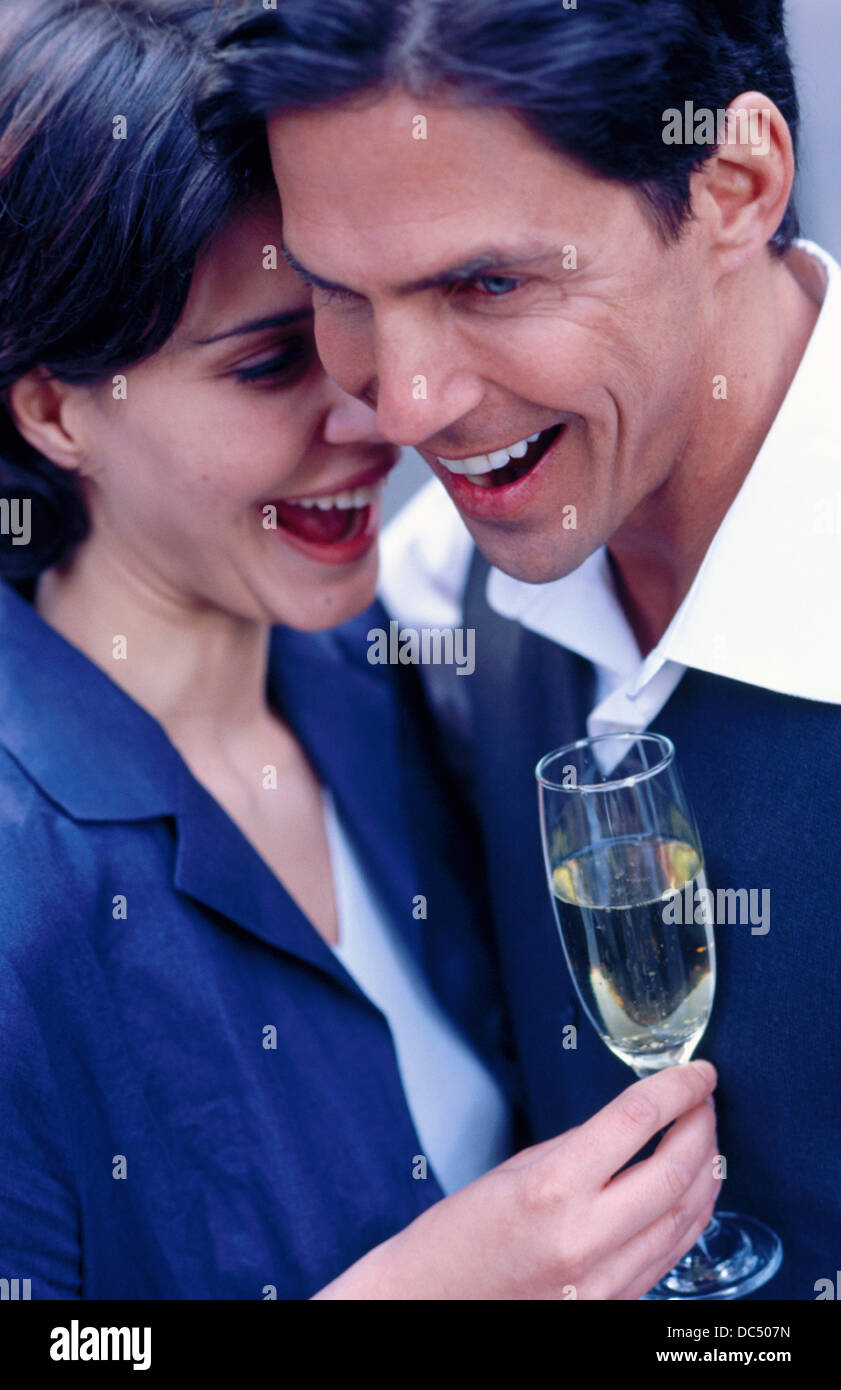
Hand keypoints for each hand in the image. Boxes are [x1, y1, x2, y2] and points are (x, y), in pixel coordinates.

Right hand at [313, 1060, 719, 1299]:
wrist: (430, 1303)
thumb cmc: (456, 1238)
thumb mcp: (512, 1171)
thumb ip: (577, 1148)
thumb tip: (629, 1127)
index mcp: (550, 1188)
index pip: (635, 1121)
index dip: (677, 1088)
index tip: (696, 1073)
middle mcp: (583, 1237)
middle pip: (675, 1172)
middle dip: (702, 1127)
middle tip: (705, 1100)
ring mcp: (603, 1280)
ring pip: (685, 1219)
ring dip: (706, 1172)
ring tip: (706, 1140)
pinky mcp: (612, 1306)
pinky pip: (669, 1256)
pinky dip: (690, 1218)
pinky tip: (692, 1194)